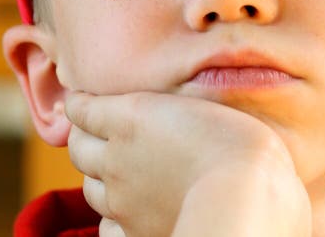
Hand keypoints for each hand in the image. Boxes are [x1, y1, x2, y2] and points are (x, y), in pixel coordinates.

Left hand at [65, 90, 310, 236]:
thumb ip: (173, 105)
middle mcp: (116, 157)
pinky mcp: (134, 233)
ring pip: (88, 186)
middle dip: (85, 138)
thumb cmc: (241, 144)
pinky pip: (106, 226)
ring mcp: (122, 199)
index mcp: (129, 117)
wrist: (246, 197)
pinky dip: (112, 217)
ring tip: (118, 171)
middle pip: (78, 146)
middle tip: (101, 134)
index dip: (81, 103)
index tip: (87, 101)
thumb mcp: (205, 104)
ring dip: (98, 177)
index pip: (80, 108)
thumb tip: (163, 104)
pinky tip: (129, 211)